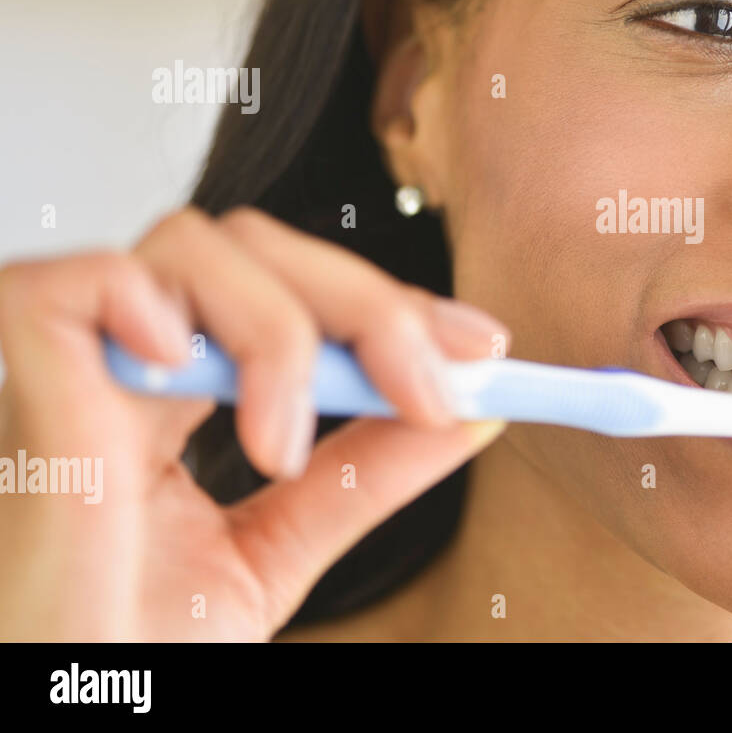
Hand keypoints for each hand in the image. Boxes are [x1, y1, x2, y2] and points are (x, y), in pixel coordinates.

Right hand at [0, 206, 506, 640]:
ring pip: (193, 248)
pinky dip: (140, 298)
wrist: (64, 709)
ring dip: (278, 328)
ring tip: (282, 448)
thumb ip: (366, 477)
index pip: (294, 294)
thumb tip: (474, 413)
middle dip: (368, 305)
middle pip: (258, 251)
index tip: (482, 349)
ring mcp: (70, 372)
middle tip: (433, 389)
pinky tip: (181, 364)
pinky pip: (73, 286)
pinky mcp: (18, 390)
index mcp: (178, 397)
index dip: (390, 307)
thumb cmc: (130, 653)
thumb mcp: (276, 552)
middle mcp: (126, 367)